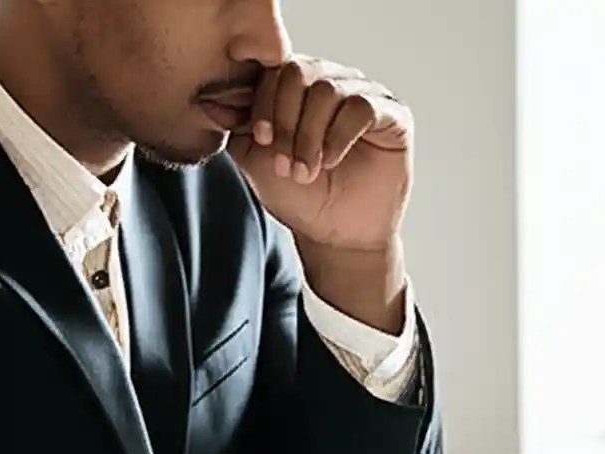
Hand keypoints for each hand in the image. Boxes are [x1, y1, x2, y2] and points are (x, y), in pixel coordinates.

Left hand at [227, 57, 412, 251]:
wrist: (336, 234)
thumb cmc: (300, 196)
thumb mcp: (256, 157)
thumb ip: (237, 125)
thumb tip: (210, 99)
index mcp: (301, 86)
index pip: (276, 69)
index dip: (264, 102)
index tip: (260, 140)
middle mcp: (334, 82)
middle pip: (301, 72)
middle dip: (286, 120)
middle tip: (284, 162)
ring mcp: (366, 95)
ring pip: (329, 90)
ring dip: (310, 135)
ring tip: (306, 170)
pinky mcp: (394, 115)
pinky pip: (362, 107)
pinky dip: (338, 136)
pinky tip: (331, 162)